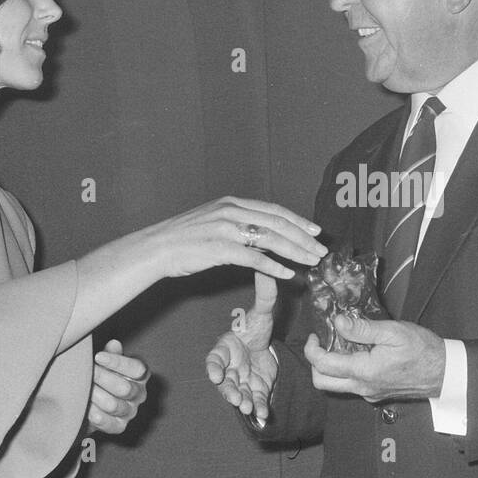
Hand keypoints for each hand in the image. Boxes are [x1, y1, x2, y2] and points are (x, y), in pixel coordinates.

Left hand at [86, 339, 149, 434]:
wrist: (90, 400)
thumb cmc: (101, 375)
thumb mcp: (105, 362)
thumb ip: (111, 354)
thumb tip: (114, 344)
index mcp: (140, 375)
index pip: (136, 368)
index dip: (117, 362)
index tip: (97, 356)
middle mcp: (139, 394)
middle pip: (124, 388)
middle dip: (102, 378)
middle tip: (86, 372)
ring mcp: (130, 411)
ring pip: (114, 405)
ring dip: (95, 397)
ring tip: (81, 390)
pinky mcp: (119, 426)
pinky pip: (110, 424)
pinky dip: (98, 417)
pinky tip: (87, 410)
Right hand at [158, 197, 325, 281]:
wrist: (156, 247)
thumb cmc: (184, 238)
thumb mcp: (214, 221)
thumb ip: (239, 225)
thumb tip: (264, 236)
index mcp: (232, 203)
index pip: (274, 209)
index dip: (298, 220)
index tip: (315, 230)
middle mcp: (232, 212)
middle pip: (278, 223)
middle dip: (303, 238)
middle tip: (321, 251)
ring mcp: (226, 229)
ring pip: (271, 239)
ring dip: (296, 251)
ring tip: (311, 262)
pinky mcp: (220, 248)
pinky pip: (254, 258)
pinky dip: (274, 266)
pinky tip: (288, 274)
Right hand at [205, 273, 278, 426]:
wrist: (263, 346)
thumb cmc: (254, 328)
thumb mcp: (261, 312)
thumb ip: (264, 294)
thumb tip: (266, 268)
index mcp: (225, 349)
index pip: (214, 359)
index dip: (214, 367)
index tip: (217, 374)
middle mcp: (229, 368)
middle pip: (224, 382)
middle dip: (228, 390)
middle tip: (234, 397)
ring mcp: (240, 381)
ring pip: (237, 394)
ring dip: (241, 401)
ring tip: (246, 406)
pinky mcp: (254, 390)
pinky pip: (254, 401)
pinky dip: (257, 409)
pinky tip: (262, 416)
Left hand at [303, 315, 445, 401]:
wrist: (444, 373)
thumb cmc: (422, 350)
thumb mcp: (392, 331)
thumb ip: (362, 328)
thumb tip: (338, 322)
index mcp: (363, 371)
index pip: (323, 365)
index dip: (312, 349)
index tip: (316, 334)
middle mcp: (362, 387)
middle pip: (322, 382)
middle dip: (315, 362)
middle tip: (322, 342)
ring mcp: (369, 393)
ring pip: (336, 385)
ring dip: (331, 367)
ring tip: (341, 344)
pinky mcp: (376, 394)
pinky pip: (352, 385)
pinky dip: (347, 370)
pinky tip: (359, 353)